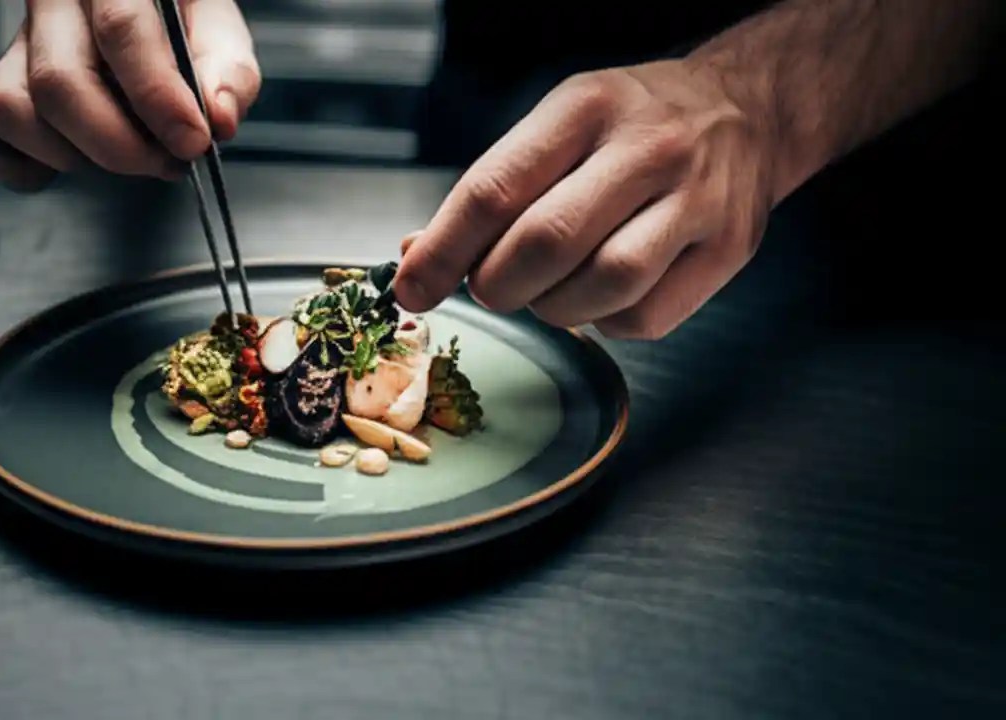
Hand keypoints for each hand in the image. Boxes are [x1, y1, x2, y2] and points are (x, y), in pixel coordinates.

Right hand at [0, 0, 259, 187]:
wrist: (146, 13)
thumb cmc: (178, 20)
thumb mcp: (218, 31)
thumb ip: (228, 71)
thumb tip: (220, 116)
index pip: (120, 29)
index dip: (156, 96)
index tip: (191, 141)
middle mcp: (52, 1)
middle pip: (58, 80)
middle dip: (119, 143)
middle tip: (168, 161)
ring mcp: (17, 42)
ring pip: (13, 108)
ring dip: (77, 154)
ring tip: (132, 153)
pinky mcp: (2, 82)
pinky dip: (33, 166)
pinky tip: (79, 159)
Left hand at [394, 59, 774, 339]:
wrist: (746, 111)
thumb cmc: (631, 125)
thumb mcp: (558, 128)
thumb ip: (493, 190)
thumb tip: (419, 257)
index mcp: (586, 107)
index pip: (496, 189)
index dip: (443, 250)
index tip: (411, 286)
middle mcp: (648, 147)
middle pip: (547, 244)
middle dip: (497, 284)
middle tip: (490, 286)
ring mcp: (698, 200)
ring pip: (602, 286)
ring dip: (553, 307)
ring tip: (549, 288)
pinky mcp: (728, 250)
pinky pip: (644, 317)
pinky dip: (605, 320)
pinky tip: (601, 293)